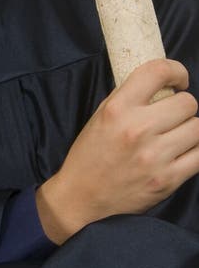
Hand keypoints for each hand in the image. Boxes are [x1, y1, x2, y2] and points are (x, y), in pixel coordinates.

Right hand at [37, 59, 198, 243]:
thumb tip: (161, 84)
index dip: (176, 71)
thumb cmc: (90, 154)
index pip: (157, 71)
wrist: (81, 196)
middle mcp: (137, 129)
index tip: (177, 79)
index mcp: (117, 108)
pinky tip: (182, 151)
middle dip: (183, 106)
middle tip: (173, 114)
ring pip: (198, 128)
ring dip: (189, 129)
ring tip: (176, 135)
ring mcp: (155, 156)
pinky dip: (194, 151)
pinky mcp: (168, 180)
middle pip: (188, 102)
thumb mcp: (100, 116)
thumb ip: (129, 98)